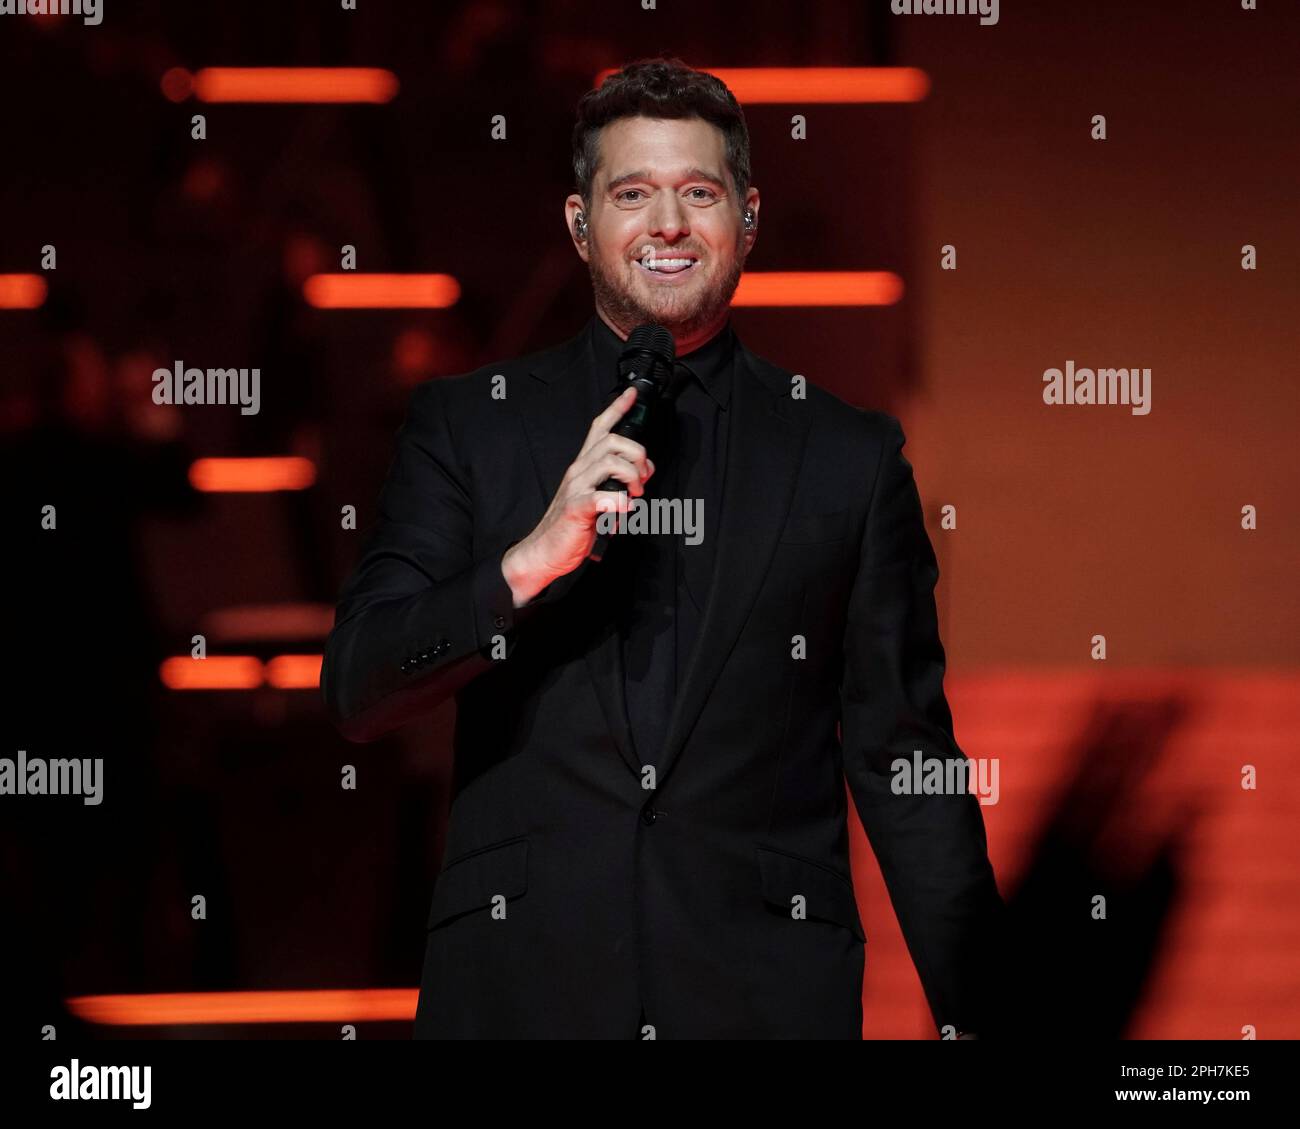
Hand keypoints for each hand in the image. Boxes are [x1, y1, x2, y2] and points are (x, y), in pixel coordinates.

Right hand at [501, 386, 653, 605]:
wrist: (545, 551)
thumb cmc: (572, 525)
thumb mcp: (597, 497)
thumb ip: (616, 482)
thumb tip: (643, 474)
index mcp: (584, 465)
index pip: (600, 428)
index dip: (617, 408)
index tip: (632, 394)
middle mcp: (579, 471)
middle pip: (614, 441)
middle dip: (638, 455)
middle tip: (643, 480)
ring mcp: (576, 488)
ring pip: (611, 462)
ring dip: (633, 477)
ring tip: (635, 496)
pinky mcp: (575, 509)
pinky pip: (602, 497)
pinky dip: (620, 502)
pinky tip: (625, 509)